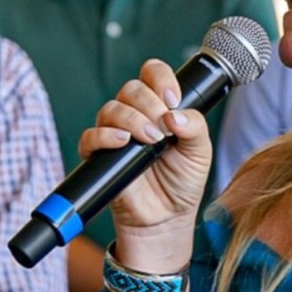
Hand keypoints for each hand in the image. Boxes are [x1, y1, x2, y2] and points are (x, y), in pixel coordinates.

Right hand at [77, 59, 210, 263]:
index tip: (173, 99)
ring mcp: (115, 133)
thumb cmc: (182, 182)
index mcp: (158, 107)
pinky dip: (105, 136)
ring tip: (151, 140)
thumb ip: (195, 126)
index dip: (160, 79)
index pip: (152, 73)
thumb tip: (174, 114)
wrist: (166, 217)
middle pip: (131, 88)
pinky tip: (124, 142)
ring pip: (112, 108)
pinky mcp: (98, 155)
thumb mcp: (200, 152)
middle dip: (149, 104)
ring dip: (133, 119)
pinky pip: (91, 136)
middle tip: (164, 128)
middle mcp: (134, 115)